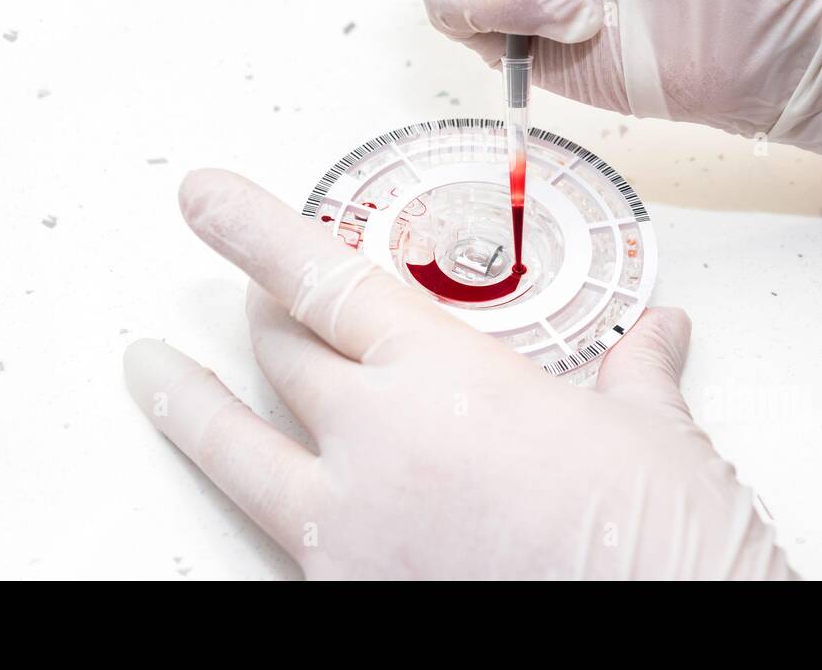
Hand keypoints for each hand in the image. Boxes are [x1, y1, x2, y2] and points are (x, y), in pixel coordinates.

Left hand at [124, 168, 793, 578]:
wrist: (667, 639)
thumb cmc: (661, 547)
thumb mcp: (655, 439)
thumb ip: (636, 376)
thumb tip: (658, 342)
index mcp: (446, 380)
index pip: (322, 277)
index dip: (253, 228)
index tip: (205, 196)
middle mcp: (378, 446)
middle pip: (282, 351)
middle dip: (262, 310)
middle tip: (249, 291)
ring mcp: (352, 532)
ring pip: (237, 449)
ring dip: (189, 403)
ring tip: (154, 373)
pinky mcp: (348, 597)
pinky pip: (279, 537)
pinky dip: (265, 503)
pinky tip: (263, 496)